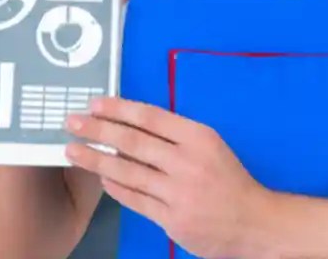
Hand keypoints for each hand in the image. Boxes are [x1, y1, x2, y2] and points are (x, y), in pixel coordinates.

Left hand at [65, 97, 274, 258]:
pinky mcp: (172, 219)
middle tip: (72, 122)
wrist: (254, 223)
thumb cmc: (229, 180)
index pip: (150, 118)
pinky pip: (134, 199)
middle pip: (132, 142)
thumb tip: (130, 126)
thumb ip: (175, 137)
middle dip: (97, 130)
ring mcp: (178, 193)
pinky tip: (101, 178)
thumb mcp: (210, 147)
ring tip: (73, 150)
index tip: (95, 104)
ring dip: (96, 160)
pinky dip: (115, 187)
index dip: (119, 109)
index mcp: (198, 138)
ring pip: (127, 172)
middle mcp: (187, 162)